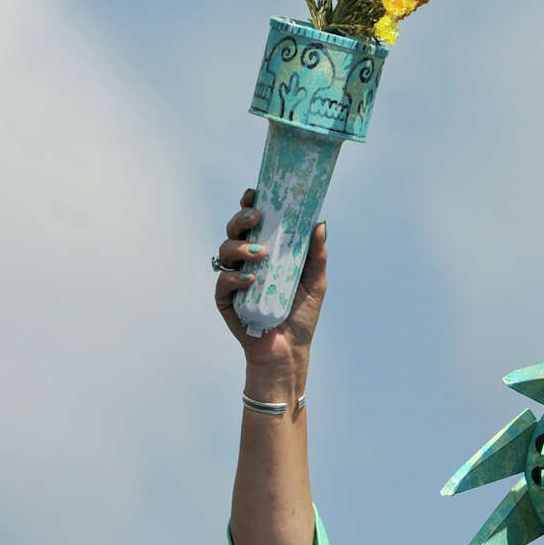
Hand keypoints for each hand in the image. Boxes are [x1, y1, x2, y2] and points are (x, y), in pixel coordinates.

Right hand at [213, 189, 327, 371]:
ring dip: (239, 247)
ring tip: (258, 253)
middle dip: (241, 219)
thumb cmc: (301, 315)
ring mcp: (234, 280)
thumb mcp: (315, 281)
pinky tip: (250, 279)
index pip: (253, 223)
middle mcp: (246, 262)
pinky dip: (235, 278)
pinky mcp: (226, 301)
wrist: (290, 350)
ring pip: (224, 251)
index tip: (255, 194)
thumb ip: (317, 254)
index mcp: (264, 252)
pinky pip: (223, 282)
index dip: (250, 205)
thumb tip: (320, 223)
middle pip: (234, 231)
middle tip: (256, 217)